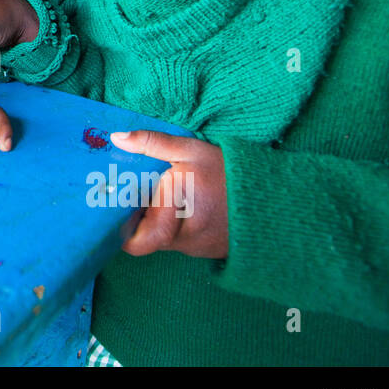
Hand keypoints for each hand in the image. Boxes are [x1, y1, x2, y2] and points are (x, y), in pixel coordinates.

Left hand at [111, 130, 228, 258]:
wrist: (274, 198)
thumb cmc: (228, 173)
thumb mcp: (190, 150)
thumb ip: (152, 143)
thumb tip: (117, 138)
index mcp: (173, 215)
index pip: (133, 240)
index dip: (119, 229)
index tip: (115, 206)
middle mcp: (182, 239)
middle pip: (144, 238)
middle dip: (136, 219)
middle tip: (137, 195)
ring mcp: (194, 248)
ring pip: (161, 239)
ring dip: (155, 221)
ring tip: (158, 196)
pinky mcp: (205, 250)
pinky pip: (179, 241)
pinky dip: (174, 226)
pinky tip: (179, 205)